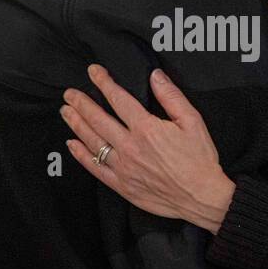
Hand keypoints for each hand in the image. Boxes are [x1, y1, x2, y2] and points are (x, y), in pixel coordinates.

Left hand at [60, 64, 235, 232]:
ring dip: (76, 125)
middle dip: (81, 103)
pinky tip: (72, 144)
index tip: (93, 72)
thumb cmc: (200, 159)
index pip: (118, 99)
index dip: (103, 83)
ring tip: (65, 112)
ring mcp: (124, 167)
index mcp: (147, 129)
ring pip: (92, 142)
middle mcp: (130, 147)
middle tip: (69, 93)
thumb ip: (171, 97)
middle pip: (98, 120)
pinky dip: (81, 156)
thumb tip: (155, 76)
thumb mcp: (193, 121)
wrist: (202, 196)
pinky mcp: (122, 186)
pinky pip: (95, 169)